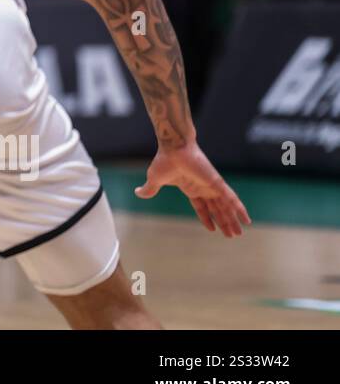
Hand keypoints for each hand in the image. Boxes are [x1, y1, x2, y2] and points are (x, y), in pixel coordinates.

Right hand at [135, 142, 250, 236]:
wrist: (173, 148)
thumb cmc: (164, 161)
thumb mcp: (155, 180)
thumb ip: (150, 189)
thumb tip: (138, 193)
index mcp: (190, 188)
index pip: (201, 207)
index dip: (207, 218)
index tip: (213, 229)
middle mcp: (203, 188)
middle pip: (216, 209)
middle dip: (223, 222)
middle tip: (232, 235)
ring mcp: (212, 186)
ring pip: (225, 207)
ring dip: (232, 220)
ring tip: (239, 233)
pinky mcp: (217, 183)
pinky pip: (231, 198)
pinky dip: (239, 208)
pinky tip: (246, 219)